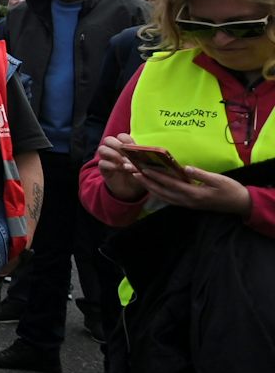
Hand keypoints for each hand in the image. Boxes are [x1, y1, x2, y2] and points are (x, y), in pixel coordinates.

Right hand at [95, 133, 146, 201]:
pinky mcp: (103, 169)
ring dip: (113, 154)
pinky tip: (120, 170)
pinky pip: (102, 163)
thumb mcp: (144, 166)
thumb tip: (143, 155)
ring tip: (124, 163)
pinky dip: (111, 165)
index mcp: (124, 147)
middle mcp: (114, 151)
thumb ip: (143, 159)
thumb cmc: (139, 174)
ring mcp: (107, 159)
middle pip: (108, 140)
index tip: (133, 147)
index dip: (126, 140)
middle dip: (117, 145)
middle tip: (125, 153)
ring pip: (102, 149)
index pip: (121, 136)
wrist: (131, 189)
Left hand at [130, 161, 251, 216]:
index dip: (156, 176)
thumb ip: (201, 174)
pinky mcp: (189, 204)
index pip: (170, 183)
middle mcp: (188, 201)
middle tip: (133, 172)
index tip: (143, 169)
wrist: (239, 204)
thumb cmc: (231, 190)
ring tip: (139, 178)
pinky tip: (152, 188)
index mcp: (194, 194)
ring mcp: (187, 204)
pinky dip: (159, 193)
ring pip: (164, 197)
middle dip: (147, 182)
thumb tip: (186, 167)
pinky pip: (169, 199)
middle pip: (162, 191)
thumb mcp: (219, 180)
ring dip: (150, 188)